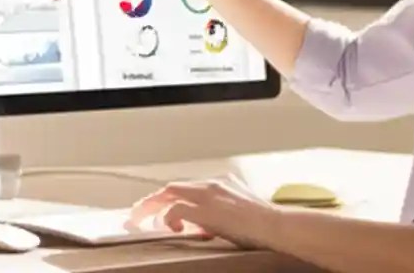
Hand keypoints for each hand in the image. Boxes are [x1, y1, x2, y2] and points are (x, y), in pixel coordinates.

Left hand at [126, 178, 281, 249]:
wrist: (276, 225)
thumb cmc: (262, 223)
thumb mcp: (238, 211)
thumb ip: (217, 213)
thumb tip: (202, 226)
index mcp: (219, 183)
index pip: (185, 186)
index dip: (168, 197)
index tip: (157, 207)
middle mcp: (211, 185)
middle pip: (172, 187)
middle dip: (152, 200)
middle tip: (138, 212)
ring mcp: (207, 196)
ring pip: (169, 194)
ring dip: (152, 207)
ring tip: (140, 219)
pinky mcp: (206, 209)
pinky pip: (176, 210)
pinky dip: (169, 219)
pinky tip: (171, 229)